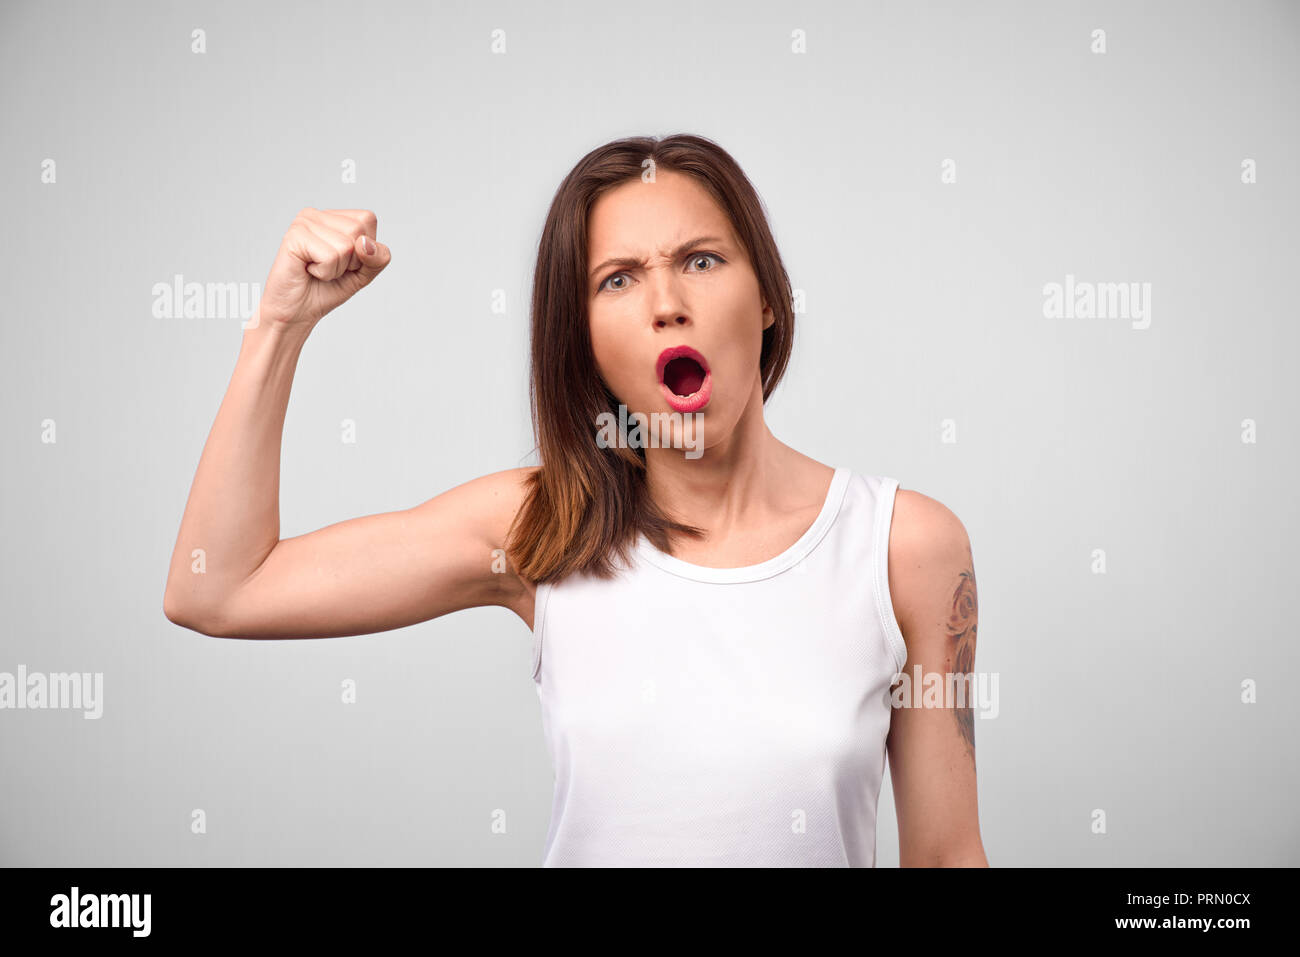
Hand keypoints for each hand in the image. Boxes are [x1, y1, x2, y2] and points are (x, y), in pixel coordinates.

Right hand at [254, 207, 390, 328]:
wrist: (297, 312)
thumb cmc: (326, 289)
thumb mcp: (364, 273)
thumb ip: (378, 257)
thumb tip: (365, 243)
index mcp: (333, 217)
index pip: (368, 219)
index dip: (364, 249)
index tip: (343, 261)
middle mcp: (316, 214)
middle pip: (358, 231)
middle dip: (350, 260)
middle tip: (328, 268)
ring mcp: (303, 223)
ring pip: (346, 245)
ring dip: (336, 269)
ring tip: (317, 270)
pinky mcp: (294, 236)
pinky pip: (330, 256)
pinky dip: (325, 272)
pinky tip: (309, 270)